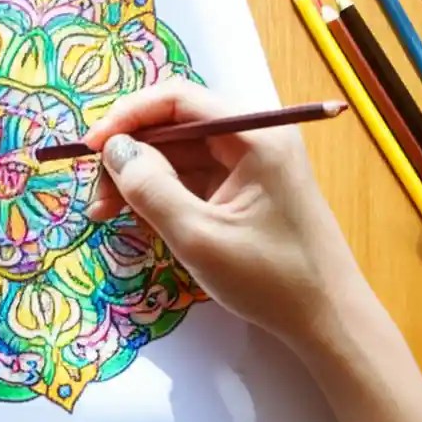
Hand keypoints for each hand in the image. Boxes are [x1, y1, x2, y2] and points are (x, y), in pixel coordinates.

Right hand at [83, 79, 366, 342]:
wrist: (330, 322)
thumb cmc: (271, 279)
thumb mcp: (199, 237)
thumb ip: (150, 188)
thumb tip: (114, 150)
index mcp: (255, 135)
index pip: (179, 99)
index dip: (128, 117)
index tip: (91, 147)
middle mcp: (255, 138)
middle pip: (176, 125)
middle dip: (130, 154)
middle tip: (97, 194)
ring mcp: (252, 165)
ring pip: (180, 154)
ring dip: (140, 178)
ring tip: (105, 213)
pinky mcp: (246, 191)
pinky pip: (193, 178)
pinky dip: (161, 194)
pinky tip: (136, 219)